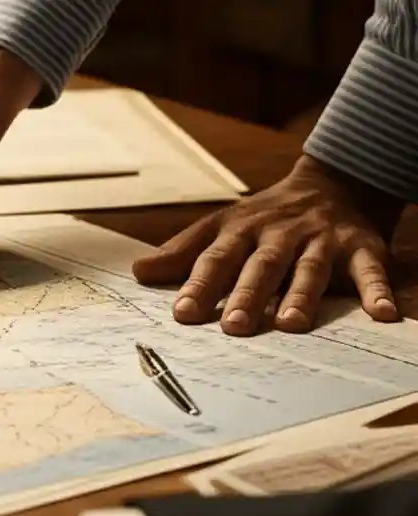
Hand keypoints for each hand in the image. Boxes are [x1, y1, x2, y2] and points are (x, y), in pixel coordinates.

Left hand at [132, 155, 406, 334]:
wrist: (331, 183)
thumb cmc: (264, 220)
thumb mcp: (220, 228)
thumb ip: (182, 253)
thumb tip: (138, 273)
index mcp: (241, 232)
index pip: (216, 259)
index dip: (199, 284)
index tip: (182, 312)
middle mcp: (280, 235)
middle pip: (262, 266)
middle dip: (247, 295)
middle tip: (234, 327)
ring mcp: (321, 241)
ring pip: (310, 270)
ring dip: (302, 297)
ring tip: (291, 324)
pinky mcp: (361, 247)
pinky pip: (370, 270)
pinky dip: (377, 291)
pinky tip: (382, 315)